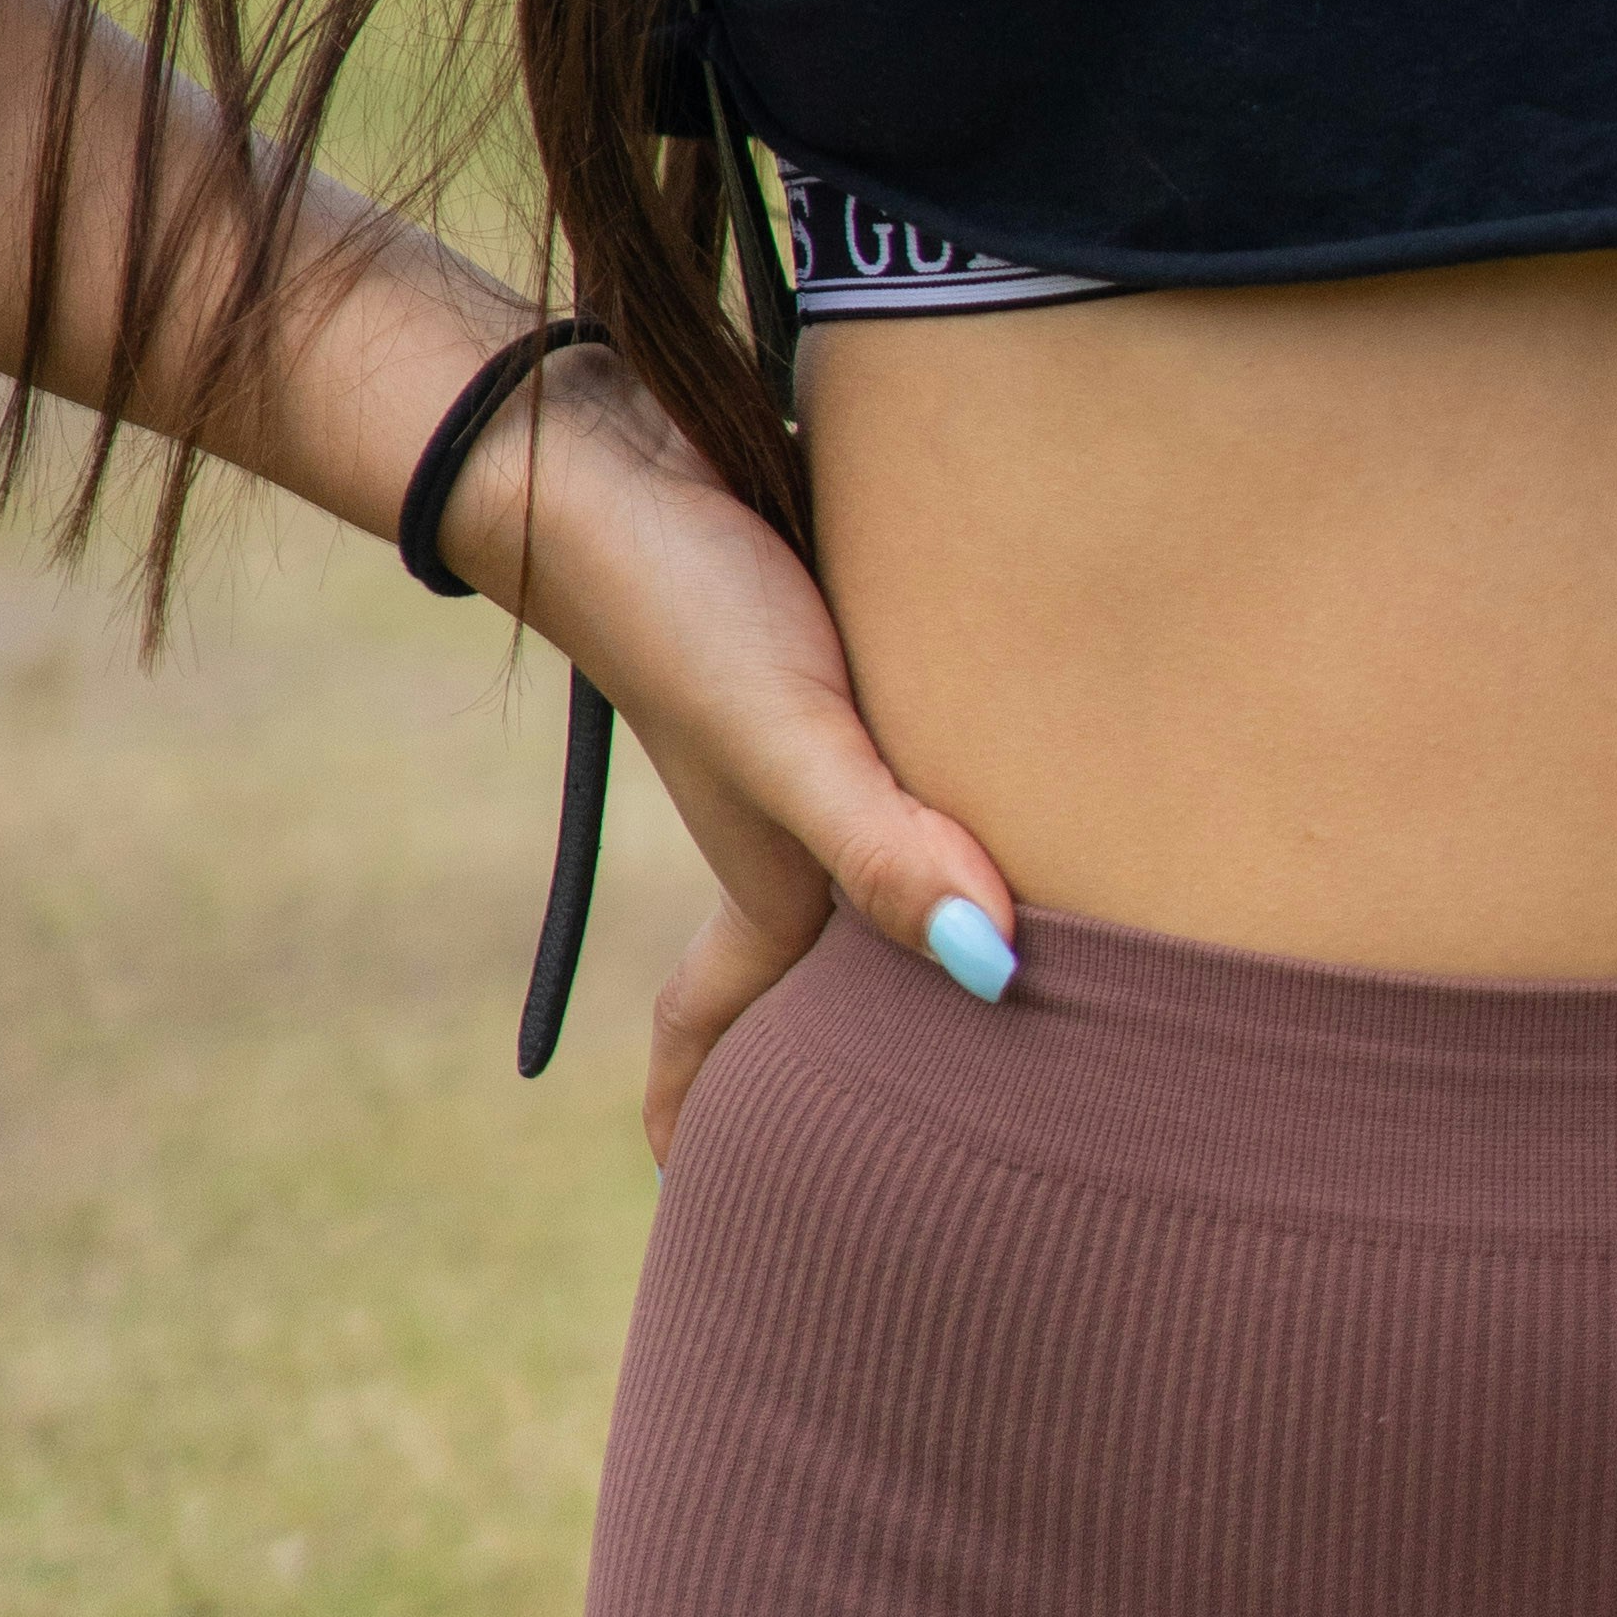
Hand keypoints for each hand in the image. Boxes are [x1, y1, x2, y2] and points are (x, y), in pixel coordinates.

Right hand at [470, 364, 1020, 1166]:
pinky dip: (937, 742)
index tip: (682, 1174)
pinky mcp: (842, 621)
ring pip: (873, 817)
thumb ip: (883, 851)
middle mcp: (793, 799)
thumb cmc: (685, 609)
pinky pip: (899, 714)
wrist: (612, 442)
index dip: (702, 1098)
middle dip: (843, 1013)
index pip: (722, 1011)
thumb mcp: (789, 742)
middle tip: (911, 1079)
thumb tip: (996, 972)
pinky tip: (1005, 720)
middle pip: (819, 934)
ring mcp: (812, 711)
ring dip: (909, 864)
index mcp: (770, 864)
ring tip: (984, 913)